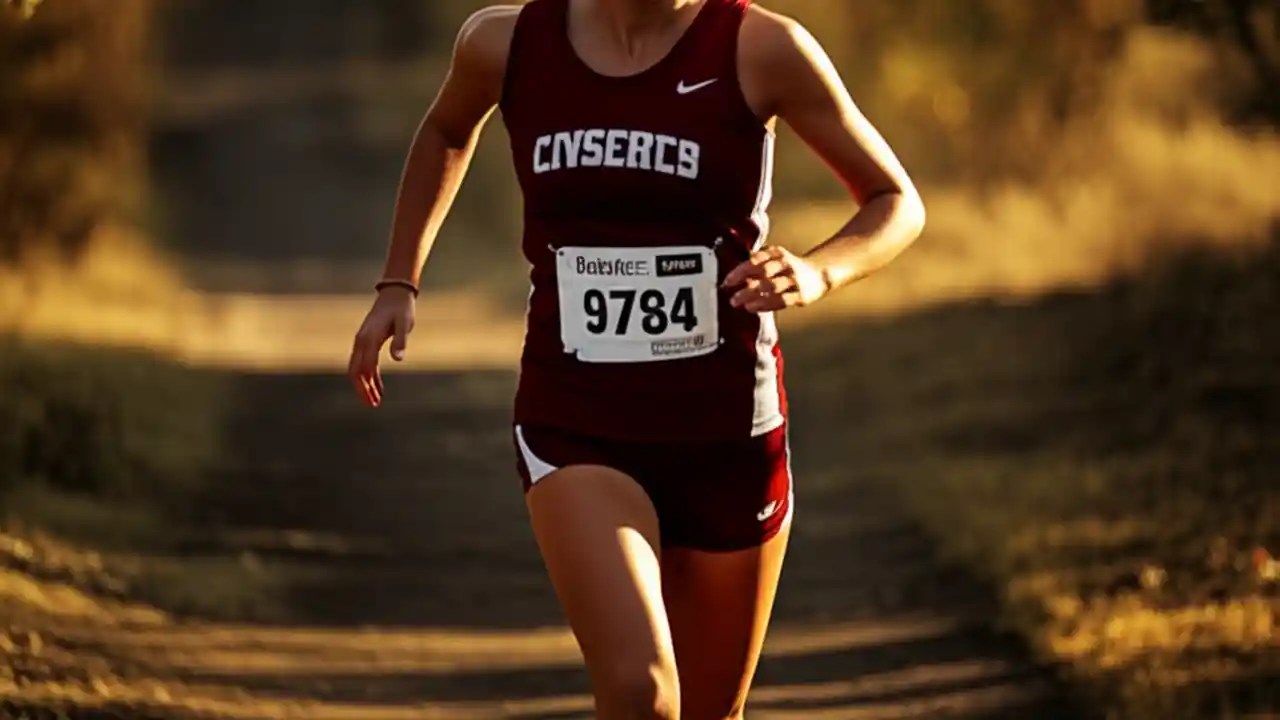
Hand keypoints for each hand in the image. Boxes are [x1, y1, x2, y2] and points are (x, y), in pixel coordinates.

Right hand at [347, 287, 415, 407]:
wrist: (395, 293)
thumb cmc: (402, 308)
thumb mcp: (405, 324)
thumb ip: (401, 340)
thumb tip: (398, 359)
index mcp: (369, 338)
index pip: (364, 367)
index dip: (368, 386)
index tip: (374, 401)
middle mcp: (361, 340)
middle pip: (355, 371)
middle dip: (362, 390)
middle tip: (372, 405)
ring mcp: (362, 341)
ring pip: (357, 369)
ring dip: (364, 385)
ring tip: (375, 401)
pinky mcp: (366, 341)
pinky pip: (364, 363)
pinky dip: (369, 376)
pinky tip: (378, 387)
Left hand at [723, 246, 828, 312]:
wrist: (819, 274)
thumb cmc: (786, 268)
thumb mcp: (773, 259)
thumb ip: (754, 263)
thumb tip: (730, 274)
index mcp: (777, 253)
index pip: (756, 260)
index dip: (740, 271)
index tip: (727, 282)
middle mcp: (786, 264)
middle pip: (764, 272)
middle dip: (746, 285)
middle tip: (732, 297)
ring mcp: (794, 279)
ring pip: (772, 287)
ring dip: (754, 296)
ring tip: (740, 304)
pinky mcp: (801, 295)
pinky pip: (782, 301)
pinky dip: (766, 305)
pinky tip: (753, 308)